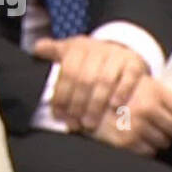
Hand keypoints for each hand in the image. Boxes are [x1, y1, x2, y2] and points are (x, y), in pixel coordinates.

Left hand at [33, 37, 148, 129]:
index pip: (67, 74)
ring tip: (90, 123)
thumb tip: (37, 48)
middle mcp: (97, 50)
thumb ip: (52, 51)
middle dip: (77, 104)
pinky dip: (122, 91)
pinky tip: (114, 105)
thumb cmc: (87, 57)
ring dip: (96, 103)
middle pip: (85, 79)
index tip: (59, 116)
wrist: (119, 49)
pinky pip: (129, 77)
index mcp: (77, 48)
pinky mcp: (134, 62)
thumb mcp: (69, 50)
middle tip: (75, 123)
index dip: (61, 96)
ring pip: (105, 80)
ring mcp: (117, 55)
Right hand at [85, 76, 171, 155]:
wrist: (82, 101)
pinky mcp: (125, 141)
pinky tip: (137, 139)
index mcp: (154, 92)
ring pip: (163, 141)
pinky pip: (148, 152)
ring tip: (146, 132)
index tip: (171, 119)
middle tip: (161, 127)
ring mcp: (136, 125)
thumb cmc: (115, 93)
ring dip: (158, 140)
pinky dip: (146, 149)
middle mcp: (146, 107)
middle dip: (169, 130)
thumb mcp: (141, 85)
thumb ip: (162, 96)